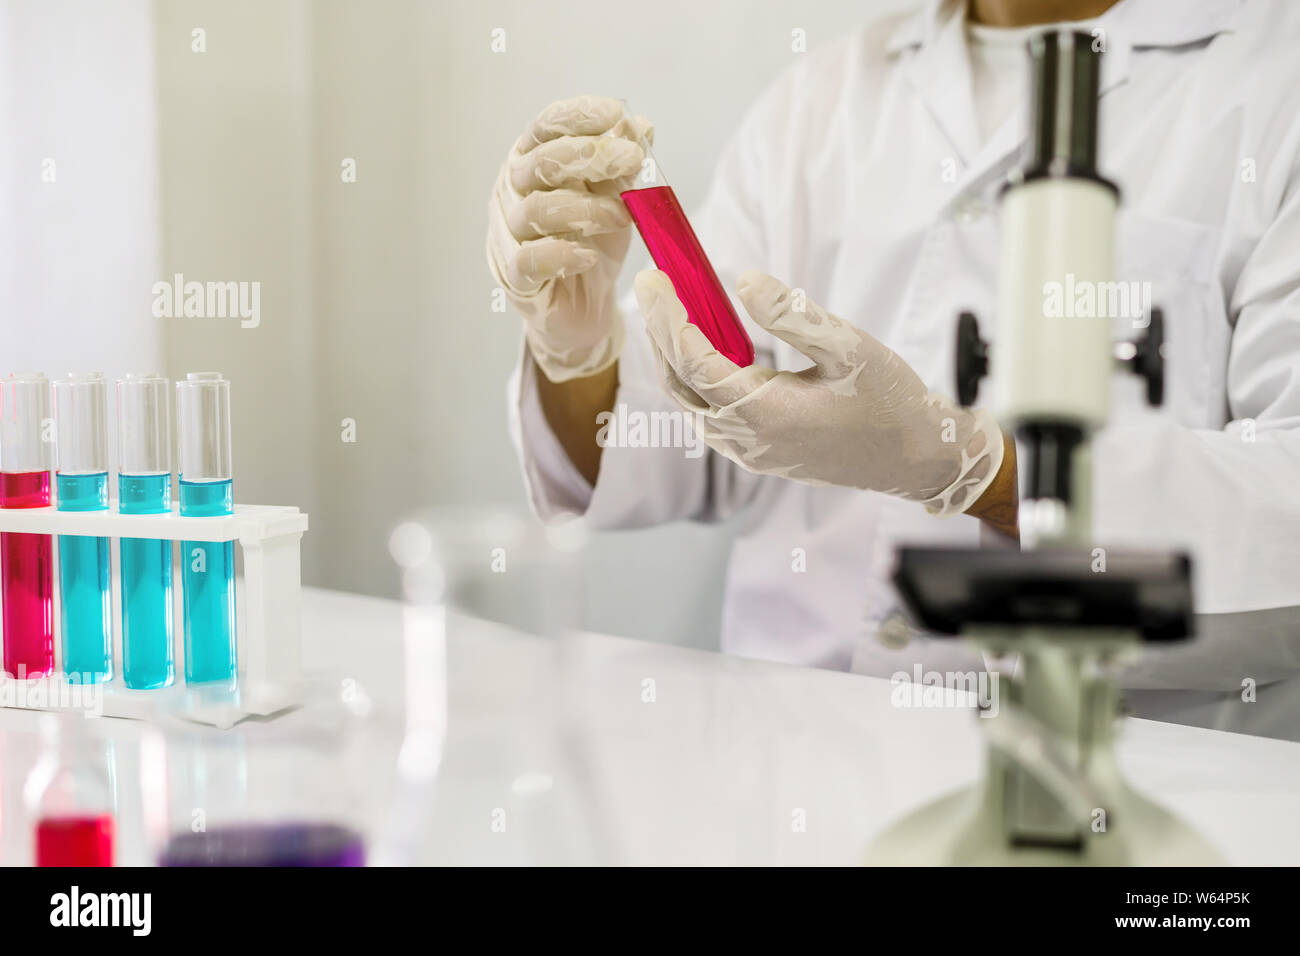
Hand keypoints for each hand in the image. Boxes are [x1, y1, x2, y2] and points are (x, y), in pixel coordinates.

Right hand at [486, 95, 651, 381]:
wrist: (586, 304)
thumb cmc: (594, 241)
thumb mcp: (616, 197)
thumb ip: (622, 165)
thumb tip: (641, 125)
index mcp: (533, 162)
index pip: (545, 127)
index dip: (577, 116)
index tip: (615, 114)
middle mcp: (513, 191)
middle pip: (540, 162)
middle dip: (590, 156)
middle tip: (631, 160)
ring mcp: (509, 233)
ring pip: (536, 209)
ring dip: (587, 209)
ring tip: (622, 217)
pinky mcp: (515, 276)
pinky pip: (529, 259)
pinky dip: (562, 254)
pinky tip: (589, 255)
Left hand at [634, 269, 1005, 515]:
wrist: (916, 458)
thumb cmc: (889, 402)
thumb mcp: (848, 347)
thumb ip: (791, 315)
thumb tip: (742, 281)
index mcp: (763, 412)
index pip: (692, 360)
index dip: (666, 317)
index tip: (652, 278)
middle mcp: (746, 439)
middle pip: (679, 384)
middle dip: (660, 334)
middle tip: (655, 288)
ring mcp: (750, 453)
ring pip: (690, 405)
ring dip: (675, 360)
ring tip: (673, 313)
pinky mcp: (759, 455)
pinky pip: (710, 418)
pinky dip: (697, 382)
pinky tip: (706, 352)